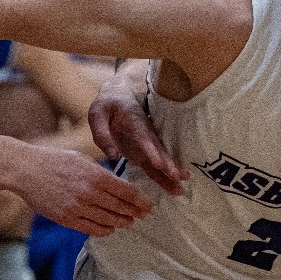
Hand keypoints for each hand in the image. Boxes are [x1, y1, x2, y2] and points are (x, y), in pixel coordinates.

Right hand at [8, 147, 154, 235]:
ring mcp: (78, 208)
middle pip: (120, 208)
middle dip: (134, 212)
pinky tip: (110, 228)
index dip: (140, 201)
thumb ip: (100, 172)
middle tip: (142, 215)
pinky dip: (104, 230)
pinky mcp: (66, 219)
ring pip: (108, 221)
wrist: (25, 170)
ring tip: (128, 221)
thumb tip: (116, 182)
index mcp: (95, 175)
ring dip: (121, 222)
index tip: (148, 205)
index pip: (126, 192)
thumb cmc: (53, 160)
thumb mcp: (82, 159)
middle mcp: (89, 193)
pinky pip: (92, 229)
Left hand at [88, 69, 186, 193]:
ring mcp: (147, 142)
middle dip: (167, 163)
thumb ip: (102, 134)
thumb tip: (113, 155)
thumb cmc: (106, 104)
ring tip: (183, 182)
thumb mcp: (97, 114)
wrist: (118, 94)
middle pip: (158, 149)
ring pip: (161, 157)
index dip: (151, 151)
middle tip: (177, 176)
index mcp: (133, 122)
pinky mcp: (145, 151)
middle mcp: (145, 133)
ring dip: (171, 170)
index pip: (144, 138)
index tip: (159, 164)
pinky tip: (175, 185)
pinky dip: (164, 174)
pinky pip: (155, 164)